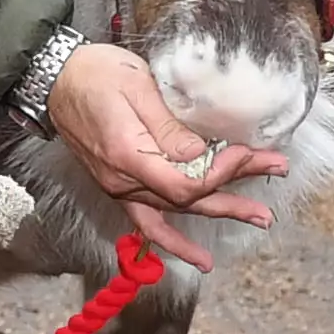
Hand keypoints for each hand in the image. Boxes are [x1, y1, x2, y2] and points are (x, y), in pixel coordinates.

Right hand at [44, 40, 287, 264]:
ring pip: (179, 209)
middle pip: (190, 197)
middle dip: (237, 189)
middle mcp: (124, 182)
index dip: (222, 173)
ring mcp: (122, 189)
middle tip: (276, 173)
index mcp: (128, 156)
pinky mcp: (122, 187)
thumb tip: (202, 156)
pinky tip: (199, 259)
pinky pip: (149, 224)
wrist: (57, 79)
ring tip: (259, 215)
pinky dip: (174, 242)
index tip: (247, 151)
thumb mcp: (138, 87)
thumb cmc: (96, 73)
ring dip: (220, 210)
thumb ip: (169, 127)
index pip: (187, 183)